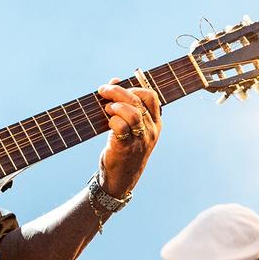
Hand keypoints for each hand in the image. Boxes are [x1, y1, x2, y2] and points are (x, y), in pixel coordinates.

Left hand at [97, 82, 161, 197]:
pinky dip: (111, 120)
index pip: (151, 96)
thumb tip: (114, 80)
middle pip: (138, 101)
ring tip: (106, 109)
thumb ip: (124, 105)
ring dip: (116, 106)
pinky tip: (106, 122)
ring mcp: (140, 140)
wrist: (120, 179)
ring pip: (132, 113)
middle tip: (103, 91)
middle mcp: (150, 131)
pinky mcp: (126, 148)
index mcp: (155, 123)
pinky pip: (121, 127)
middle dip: (118, 91)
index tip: (118, 87)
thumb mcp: (129, 127)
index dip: (133, 87)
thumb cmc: (123, 149)